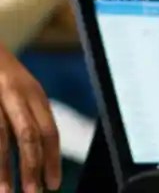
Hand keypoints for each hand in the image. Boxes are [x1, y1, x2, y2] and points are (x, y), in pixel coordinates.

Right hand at [0, 46, 58, 192]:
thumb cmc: (2, 76)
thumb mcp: (21, 90)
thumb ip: (30, 117)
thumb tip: (41, 157)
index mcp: (33, 94)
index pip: (49, 131)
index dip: (52, 159)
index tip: (54, 184)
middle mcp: (16, 94)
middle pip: (28, 135)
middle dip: (32, 167)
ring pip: (2, 138)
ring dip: (4, 168)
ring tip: (6, 192)